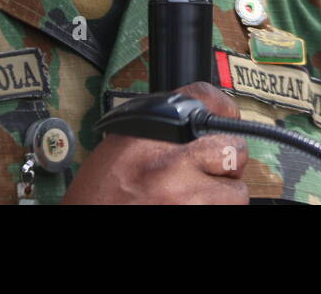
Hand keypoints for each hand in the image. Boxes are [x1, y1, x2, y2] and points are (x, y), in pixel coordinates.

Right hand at [60, 82, 248, 203]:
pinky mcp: (198, 213)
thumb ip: (160, 133)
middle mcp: (170, 158)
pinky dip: (216, 209)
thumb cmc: (98, 197)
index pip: (206, 98)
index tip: (225, 119)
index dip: (222, 110)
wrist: (84, 223)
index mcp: (148, 132)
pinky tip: (193, 208)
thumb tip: (198, 126)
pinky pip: (229, 208)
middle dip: (223, 163)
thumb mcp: (120, 147)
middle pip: (231, 146)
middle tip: (204, 174)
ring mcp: (186, 192)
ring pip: (236, 188)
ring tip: (195, 199)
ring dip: (221, 195)